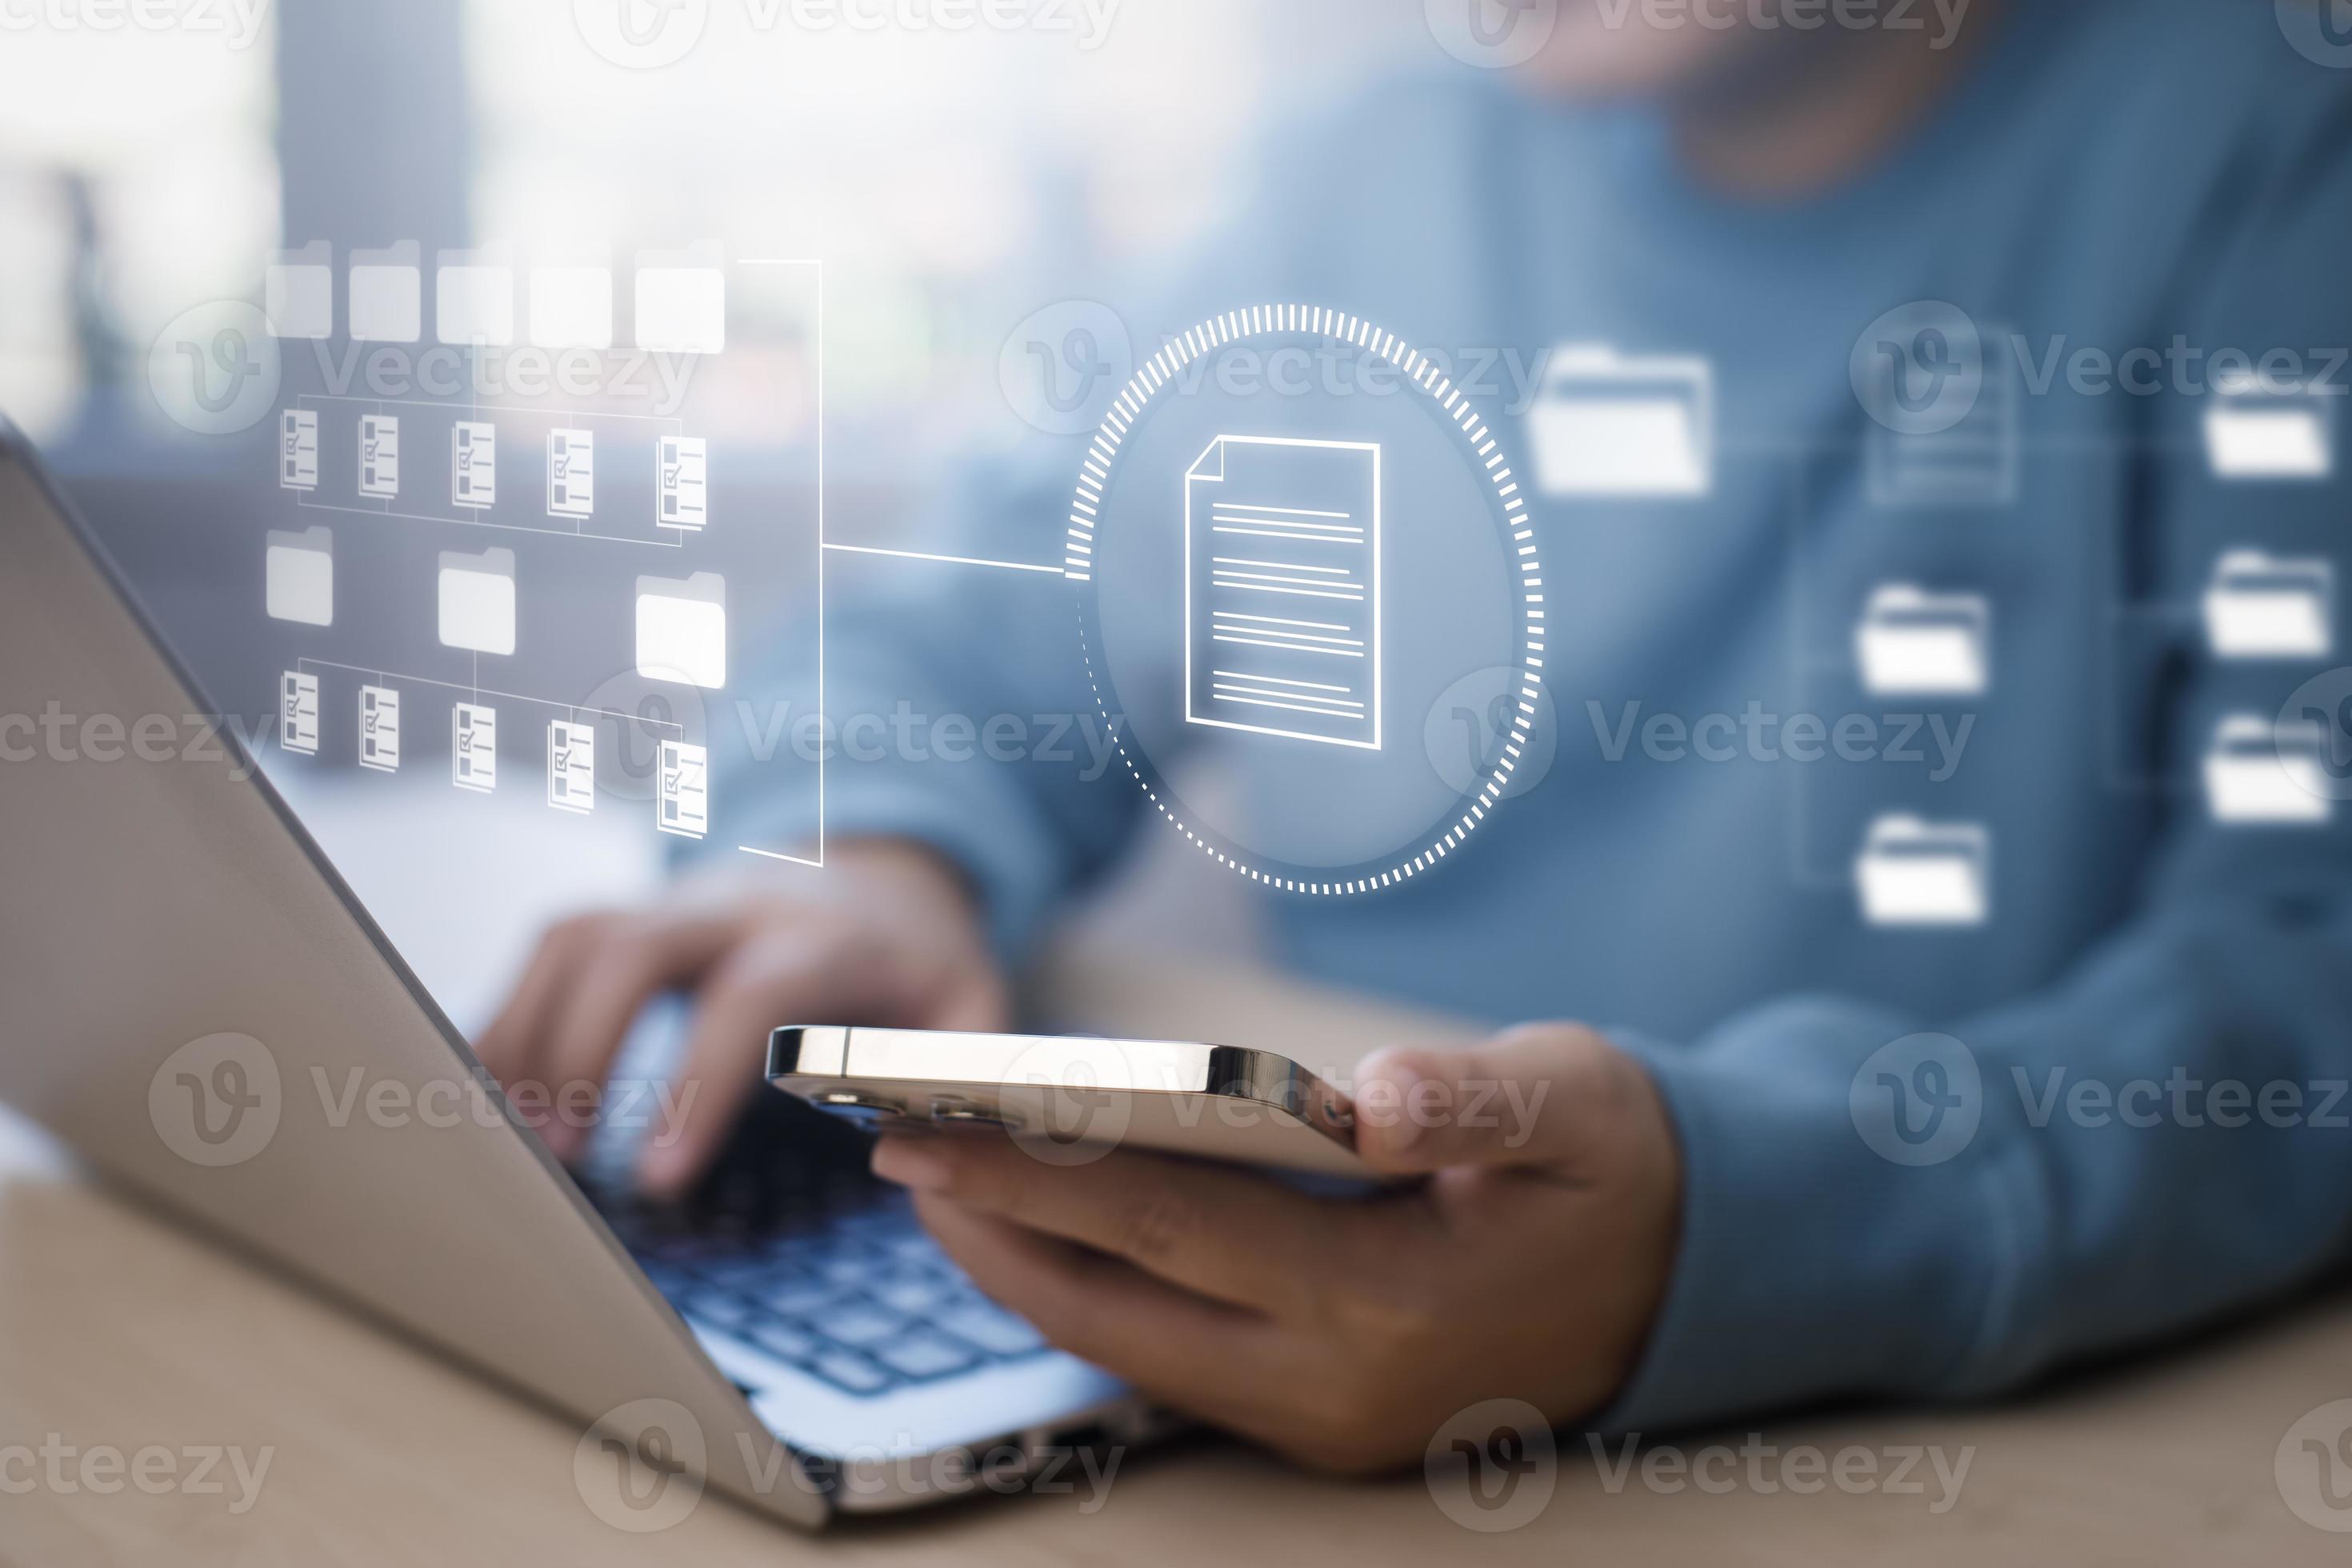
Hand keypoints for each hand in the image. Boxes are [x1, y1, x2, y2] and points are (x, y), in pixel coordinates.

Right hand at [475, 840, 1006, 1195]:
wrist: (889, 873)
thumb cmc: (923, 965)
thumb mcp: (974, 1010)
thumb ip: (955, 1076)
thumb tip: (911, 1158)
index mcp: (827, 939)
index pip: (751, 998)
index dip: (696, 1081)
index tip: (657, 1178)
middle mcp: (740, 907)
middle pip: (633, 948)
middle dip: (583, 1050)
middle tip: (565, 1158)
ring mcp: (680, 903)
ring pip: (578, 937)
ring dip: (532, 1033)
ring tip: (522, 1138)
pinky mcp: (638, 915)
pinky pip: (556, 947)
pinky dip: (516, 1015)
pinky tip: (497, 1094)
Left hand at [870, 1023, 1681, 1473]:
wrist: (1687, 1279)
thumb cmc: (1621, 1171)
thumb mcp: (1577, 1104)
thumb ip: (1472, 1100)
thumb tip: (1366, 1095)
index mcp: (1388, 1305)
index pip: (1167, 1228)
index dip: (1035, 1177)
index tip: (926, 1131)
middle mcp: (1336, 1387)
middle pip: (1117, 1309)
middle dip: (993, 1235)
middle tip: (894, 1156)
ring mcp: (1323, 1422)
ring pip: (1132, 1351)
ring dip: (1031, 1275)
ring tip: (947, 1195)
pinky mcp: (1319, 1423)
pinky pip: (1174, 1365)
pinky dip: (1097, 1299)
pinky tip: (1050, 1241)